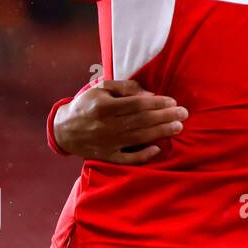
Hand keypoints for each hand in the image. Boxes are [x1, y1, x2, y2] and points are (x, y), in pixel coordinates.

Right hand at [54, 80, 186, 163]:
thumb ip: (126, 88)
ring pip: (139, 138)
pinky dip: (143, 155)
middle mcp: (105, 125)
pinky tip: (157, 148)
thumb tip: (150, 96)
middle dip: (166, 117)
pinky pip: (127, 159)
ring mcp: (106, 143)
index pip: (137, 104)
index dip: (158, 103)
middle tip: (184, 113)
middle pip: (142, 121)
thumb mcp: (101, 88)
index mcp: (103, 107)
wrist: (63, 129)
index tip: (173, 101)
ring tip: (178, 127)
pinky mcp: (106, 156)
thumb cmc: (87, 104)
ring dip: (161, 132)